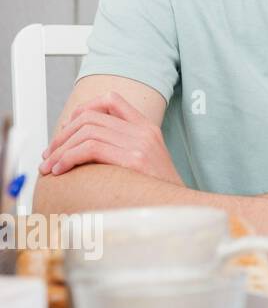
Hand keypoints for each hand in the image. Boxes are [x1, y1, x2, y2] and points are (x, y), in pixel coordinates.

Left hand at [39, 91, 182, 184]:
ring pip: (86, 133)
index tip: (68, 129)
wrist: (178, 208)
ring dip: (60, 150)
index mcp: (147, 127)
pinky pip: (90, 149)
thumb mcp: (145, 160)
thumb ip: (122, 146)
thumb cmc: (155, 190)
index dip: (83, 109)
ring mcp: (140, 144)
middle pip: (91, 118)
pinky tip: (61, 170)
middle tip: (50, 154)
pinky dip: (68, 158)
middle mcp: (144, 131)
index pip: (111, 99)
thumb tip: (82, 146)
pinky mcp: (134, 160)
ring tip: (51, 167)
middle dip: (62, 135)